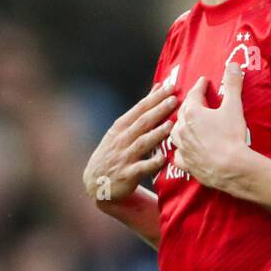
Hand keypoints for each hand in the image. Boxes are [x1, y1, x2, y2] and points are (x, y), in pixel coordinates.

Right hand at [83, 84, 177, 201]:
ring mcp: (124, 157)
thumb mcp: (120, 130)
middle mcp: (121, 140)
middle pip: (142, 122)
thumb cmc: (114, 153)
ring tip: (171, 125)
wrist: (96, 183)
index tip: (169, 87)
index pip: (139, 109)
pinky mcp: (127, 175)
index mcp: (120, 127)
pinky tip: (164, 158)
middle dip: (158, 110)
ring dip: (156, 134)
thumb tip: (158, 87)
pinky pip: (142, 168)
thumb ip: (140, 111)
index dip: (154, 98)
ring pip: (142, 143)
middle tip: (174, 100)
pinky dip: (152, 163)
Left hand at [172, 61, 249, 189]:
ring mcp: (182, 147)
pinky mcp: (186, 163)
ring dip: (180, 126)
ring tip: (185, 124)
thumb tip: (234, 65)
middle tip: (195, 100)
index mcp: (192, 112)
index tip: (203, 81)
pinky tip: (183, 150)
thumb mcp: (234, 106)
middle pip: (183, 112)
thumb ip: (232, 84)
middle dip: (189, 104)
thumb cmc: (231, 136)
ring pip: (175, 133)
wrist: (230, 167)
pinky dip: (181, 151)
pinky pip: (178, 155)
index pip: (194, 93)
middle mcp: (182, 128)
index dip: (200, 86)